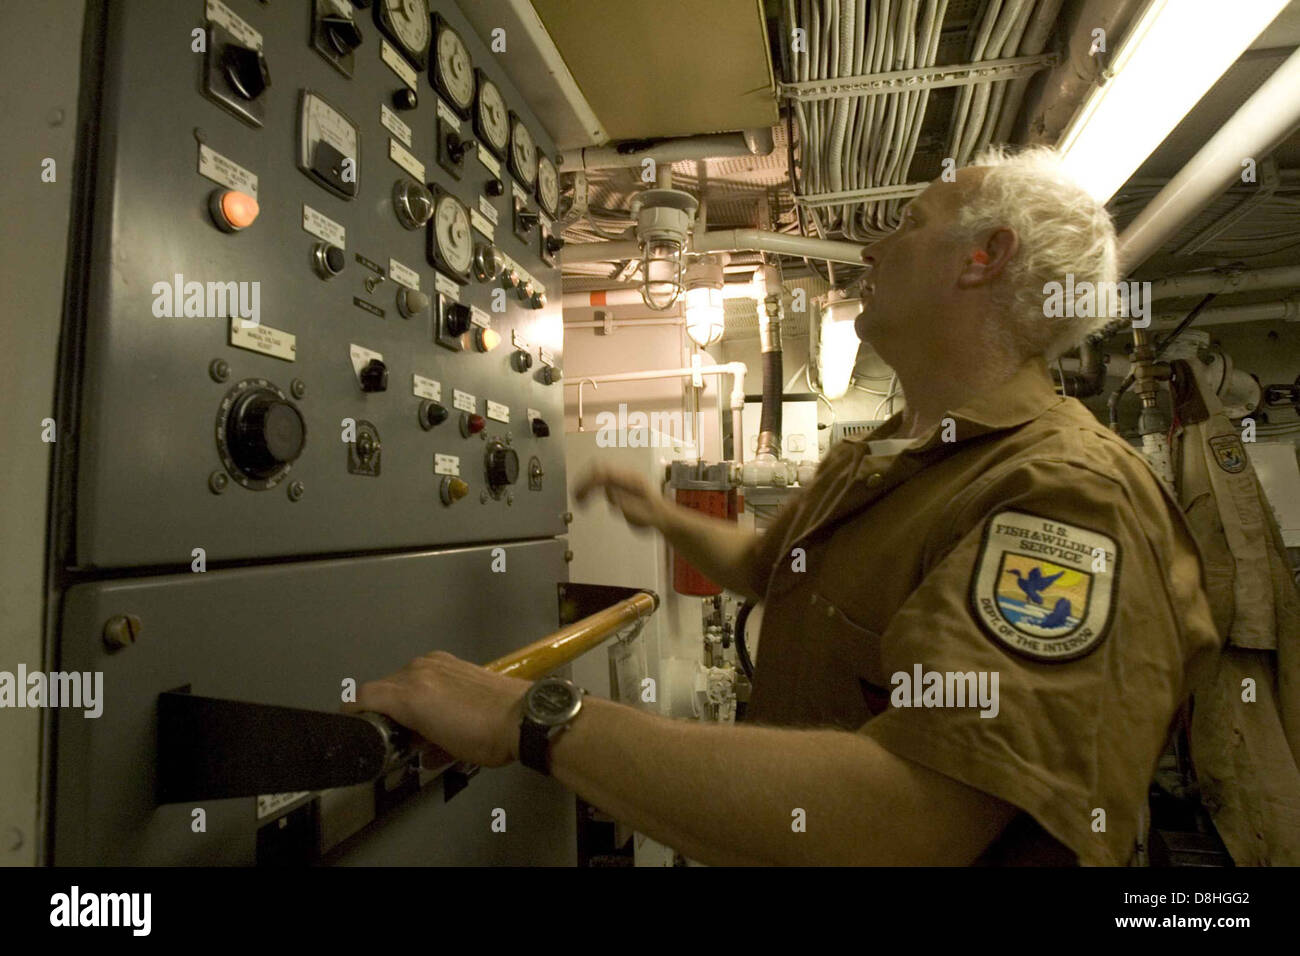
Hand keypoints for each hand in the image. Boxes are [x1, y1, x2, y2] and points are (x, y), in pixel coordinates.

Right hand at [345, 652, 530, 767]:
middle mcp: (420, 671)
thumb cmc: (485, 735)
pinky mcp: (456, 662)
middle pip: (384, 688)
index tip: (351, 724)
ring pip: (406, 681)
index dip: (354, 713)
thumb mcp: (441, 748)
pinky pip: (427, 674)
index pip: (364, 697)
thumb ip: (415, 740)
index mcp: (410, 691)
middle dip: (385, 711)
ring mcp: (439, 663)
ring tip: (420, 729)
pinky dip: (425, 692)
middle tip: (393, 735)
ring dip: (406, 702)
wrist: (525, 717)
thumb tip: (410, 742)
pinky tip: (439, 714)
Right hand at [572, 463, 664, 529]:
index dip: (589, 482)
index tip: (580, 494)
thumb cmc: (655, 517)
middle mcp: (628, 475)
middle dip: (584, 481)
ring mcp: (624, 478)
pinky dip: (591, 486)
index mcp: (632, 480)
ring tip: (579, 498)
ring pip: (599, 472)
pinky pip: (602, 478)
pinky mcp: (621, 483)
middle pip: (600, 468)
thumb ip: (625, 504)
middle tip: (575, 496)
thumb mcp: (641, 515)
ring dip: (586, 483)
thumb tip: (609, 492)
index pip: (606, 474)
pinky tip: (587, 497)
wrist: (664, 517)